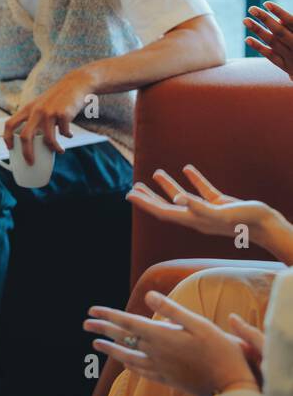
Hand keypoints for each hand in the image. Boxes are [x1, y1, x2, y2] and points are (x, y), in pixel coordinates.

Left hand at [2, 69, 91, 165]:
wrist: (75, 83)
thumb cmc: (56, 98)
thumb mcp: (40, 105)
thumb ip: (34, 119)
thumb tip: (33, 143)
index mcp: (28, 108)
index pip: (10, 124)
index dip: (6, 137)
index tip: (10, 148)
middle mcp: (36, 111)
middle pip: (25, 136)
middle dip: (27, 152)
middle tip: (31, 162)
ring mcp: (49, 112)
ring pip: (48, 139)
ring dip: (55, 148)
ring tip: (60, 150)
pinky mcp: (64, 114)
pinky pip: (64, 133)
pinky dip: (67, 136)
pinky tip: (69, 135)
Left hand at [85, 291, 258, 395]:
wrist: (231, 385)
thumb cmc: (220, 351)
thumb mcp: (199, 324)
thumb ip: (171, 310)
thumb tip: (148, 295)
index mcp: (161, 336)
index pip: (127, 322)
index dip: (108, 315)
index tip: (91, 310)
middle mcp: (156, 352)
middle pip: (123, 339)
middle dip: (102, 329)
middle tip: (85, 324)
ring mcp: (160, 368)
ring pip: (128, 357)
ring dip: (110, 349)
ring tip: (96, 345)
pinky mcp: (168, 379)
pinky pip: (141, 372)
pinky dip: (129, 366)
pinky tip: (125, 364)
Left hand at [126, 165, 276, 249]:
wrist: (267, 225)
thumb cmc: (244, 221)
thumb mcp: (220, 213)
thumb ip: (199, 207)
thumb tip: (178, 200)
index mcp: (193, 220)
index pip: (162, 212)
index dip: (144, 203)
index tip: (128, 194)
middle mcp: (197, 217)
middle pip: (167, 207)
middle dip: (149, 198)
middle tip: (133, 187)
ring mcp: (207, 211)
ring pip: (183, 198)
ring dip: (168, 187)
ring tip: (156, 173)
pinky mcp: (220, 204)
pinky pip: (202, 190)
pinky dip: (193, 180)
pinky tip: (187, 169)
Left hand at [245, 0, 292, 80]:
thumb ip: (292, 26)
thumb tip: (279, 18)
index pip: (292, 22)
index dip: (279, 12)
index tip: (266, 3)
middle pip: (280, 31)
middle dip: (265, 19)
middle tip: (251, 8)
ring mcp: (292, 57)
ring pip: (273, 42)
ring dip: (258, 30)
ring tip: (245, 20)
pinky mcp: (285, 66)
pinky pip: (271, 56)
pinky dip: (259, 47)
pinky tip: (247, 39)